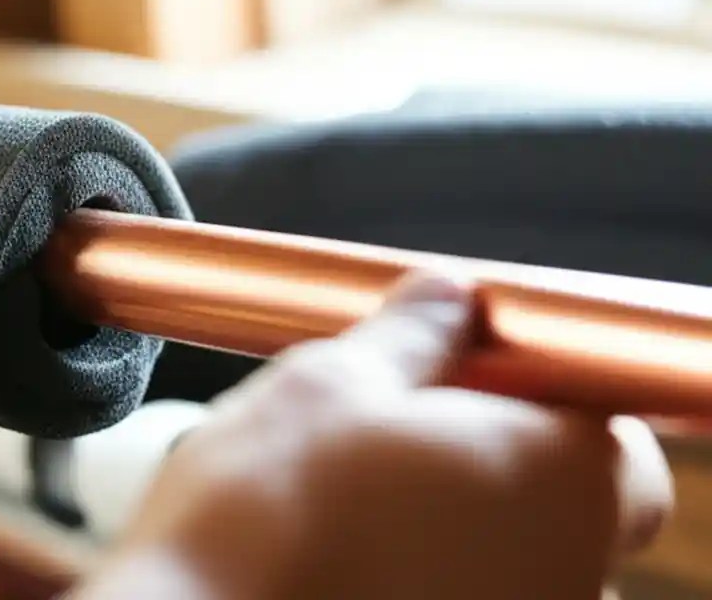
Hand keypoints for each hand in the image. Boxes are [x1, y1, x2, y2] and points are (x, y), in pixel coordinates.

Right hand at [76, 272, 673, 599]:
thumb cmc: (265, 514)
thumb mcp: (331, 382)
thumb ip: (412, 333)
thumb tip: (445, 295)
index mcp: (562, 480)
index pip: (600, 415)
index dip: (528, 382)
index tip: (461, 367)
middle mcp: (571, 568)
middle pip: (562, 490)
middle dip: (491, 448)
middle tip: (394, 425)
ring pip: (511, 548)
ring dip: (457, 511)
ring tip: (354, 493)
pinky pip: (468, 591)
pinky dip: (426, 567)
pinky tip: (350, 551)